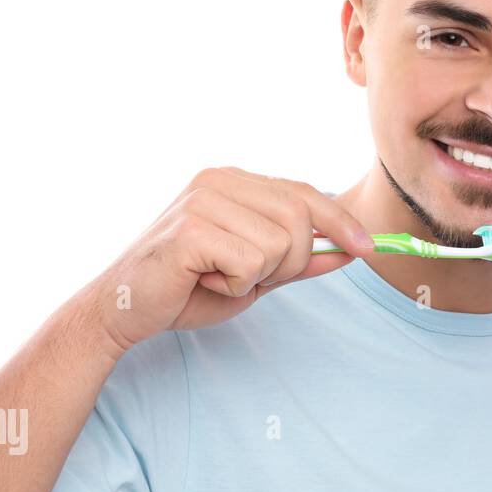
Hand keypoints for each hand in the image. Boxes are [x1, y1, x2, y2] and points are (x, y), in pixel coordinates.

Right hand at [88, 166, 373, 355]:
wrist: (125, 310)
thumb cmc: (188, 288)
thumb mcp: (257, 273)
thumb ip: (300, 259)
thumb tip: (351, 251)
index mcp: (234, 181)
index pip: (304, 191)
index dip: (340, 220)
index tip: (367, 247)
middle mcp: (219, 180)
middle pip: (300, 216)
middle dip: (292, 260)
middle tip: (250, 278)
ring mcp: (203, 199)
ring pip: (280, 243)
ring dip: (259, 275)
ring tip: (219, 277)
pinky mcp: (191, 228)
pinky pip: (251, 262)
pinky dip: (235, 285)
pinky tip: (203, 281)